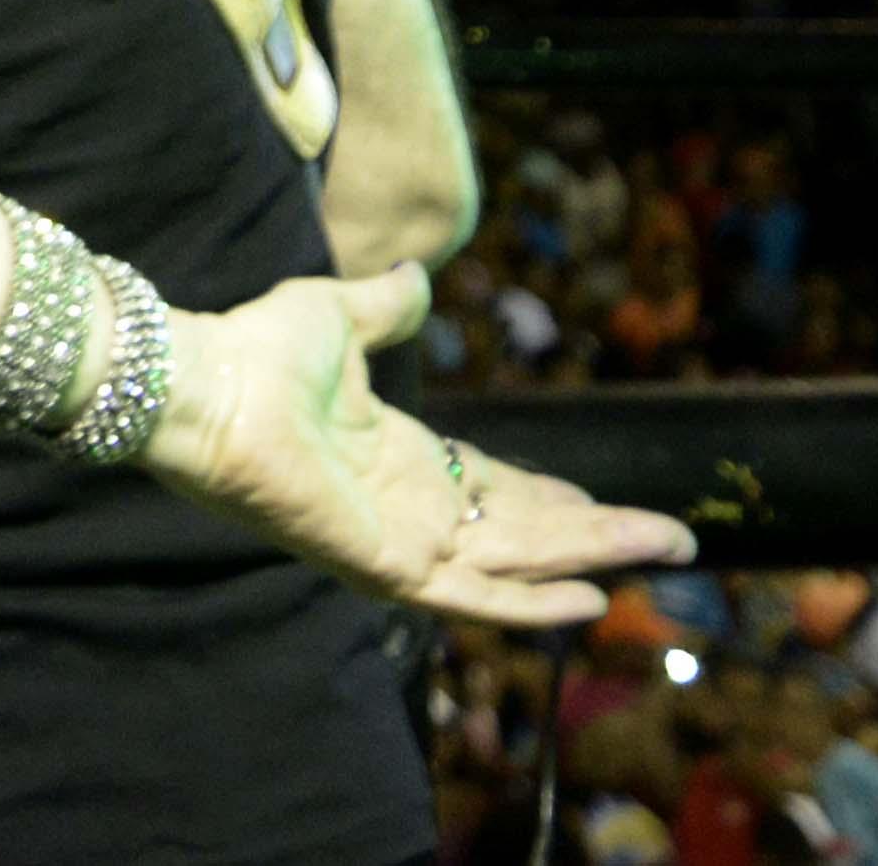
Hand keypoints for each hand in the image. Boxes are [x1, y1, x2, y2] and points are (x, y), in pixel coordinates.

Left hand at [141, 260, 693, 628]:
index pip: (492, 489)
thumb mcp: (337, 317)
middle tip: (671, 538)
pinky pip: (472, 592)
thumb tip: (415, 277)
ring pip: (517, 561)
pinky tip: (588, 597)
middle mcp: (407, 507)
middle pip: (523, 530)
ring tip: (660, 554)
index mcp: (398, 456)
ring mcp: (400, 542)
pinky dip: (531, 599)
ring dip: (590, 558)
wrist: (206, 380)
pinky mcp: (386, 564)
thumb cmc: (255, 349)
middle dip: (597, 534)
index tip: (600, 500)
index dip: (549, 497)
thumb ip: (381, 305)